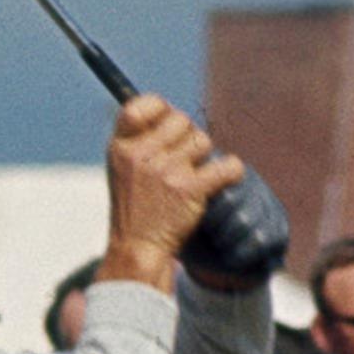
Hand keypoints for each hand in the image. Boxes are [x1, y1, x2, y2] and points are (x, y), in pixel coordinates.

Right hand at [100, 95, 245, 290]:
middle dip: (188, 137)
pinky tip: (224, 179)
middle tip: (183, 160)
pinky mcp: (189, 190)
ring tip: (193, 176)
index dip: (161, 108)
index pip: (142, 105)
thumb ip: (139, 139)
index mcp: (121, 146)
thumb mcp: (123, 168)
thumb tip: (169, 111)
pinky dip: (231, 172)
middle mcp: (141, 155)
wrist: (138, 248)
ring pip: (203, 141)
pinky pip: (226, 165)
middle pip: (181, 120)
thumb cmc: (134, 207)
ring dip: (204, 157)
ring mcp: (165, 172)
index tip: (167, 122)